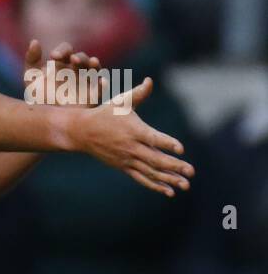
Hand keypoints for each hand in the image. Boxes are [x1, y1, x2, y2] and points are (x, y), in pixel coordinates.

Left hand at [23, 38, 104, 106]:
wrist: (46, 119)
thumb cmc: (39, 97)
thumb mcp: (31, 78)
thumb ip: (31, 59)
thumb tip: (34, 41)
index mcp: (63, 63)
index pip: (66, 50)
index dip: (62, 50)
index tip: (54, 57)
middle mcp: (76, 69)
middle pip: (82, 57)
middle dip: (79, 57)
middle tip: (73, 60)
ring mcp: (86, 82)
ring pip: (94, 69)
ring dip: (94, 64)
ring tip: (92, 63)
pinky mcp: (92, 96)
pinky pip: (100, 89)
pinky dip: (102, 84)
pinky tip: (101, 81)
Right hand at [74, 77, 193, 196]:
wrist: (81, 132)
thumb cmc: (104, 113)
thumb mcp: (120, 101)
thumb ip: (138, 93)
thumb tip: (150, 81)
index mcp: (134, 130)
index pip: (153, 138)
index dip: (167, 144)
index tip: (181, 149)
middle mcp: (131, 147)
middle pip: (155, 159)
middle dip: (174, 166)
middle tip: (191, 171)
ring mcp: (127, 159)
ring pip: (151, 172)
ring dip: (169, 179)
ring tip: (186, 185)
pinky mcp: (123, 166)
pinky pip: (141, 178)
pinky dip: (155, 185)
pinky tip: (169, 192)